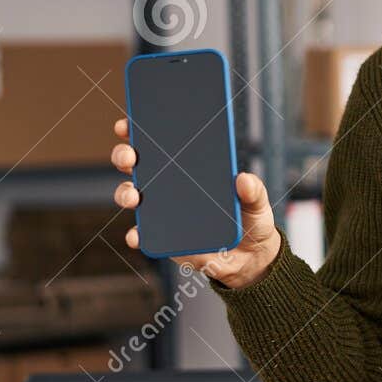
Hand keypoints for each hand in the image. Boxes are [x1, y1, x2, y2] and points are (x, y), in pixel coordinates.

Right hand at [111, 117, 281, 288]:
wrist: (249, 258)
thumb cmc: (249, 220)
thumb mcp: (257, 202)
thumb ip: (254, 191)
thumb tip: (243, 179)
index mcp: (190, 167)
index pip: (161, 143)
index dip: (140, 130)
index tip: (128, 123)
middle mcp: (169, 185)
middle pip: (136, 165)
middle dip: (125, 156)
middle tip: (130, 157)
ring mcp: (161, 210)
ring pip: (132, 195)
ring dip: (125, 193)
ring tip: (134, 196)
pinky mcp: (162, 236)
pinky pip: (141, 234)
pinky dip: (135, 234)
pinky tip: (138, 234)